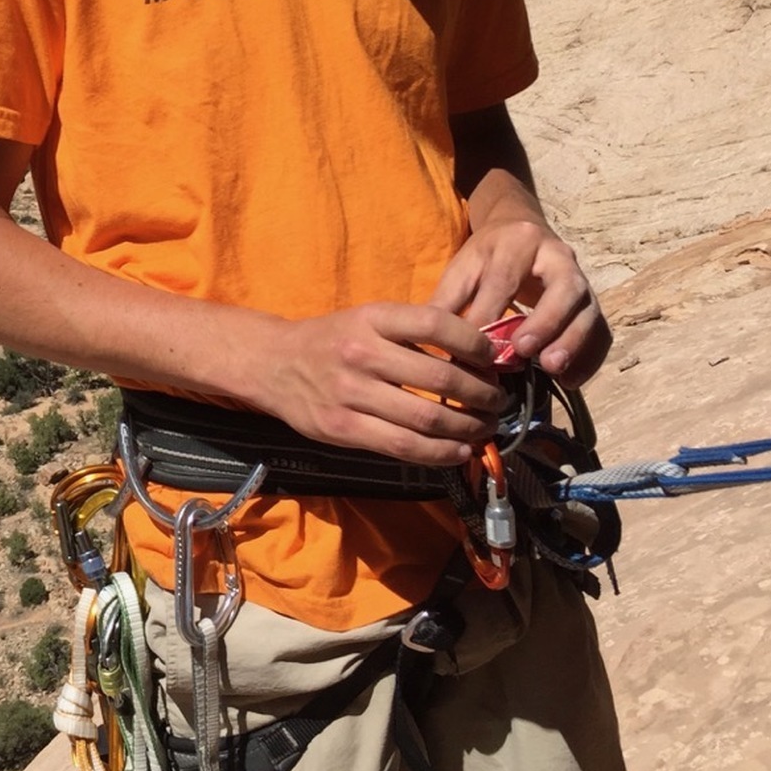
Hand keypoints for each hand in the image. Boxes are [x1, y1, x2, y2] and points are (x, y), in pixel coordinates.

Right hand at [247, 303, 506, 466]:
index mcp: (372, 318)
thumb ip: (412, 332)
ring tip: (485, 427)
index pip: (437, 325)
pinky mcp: (343, 429)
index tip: (492, 359)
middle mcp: (362, 353)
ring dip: (468, 427)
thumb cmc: (331, 339)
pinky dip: (441, 452)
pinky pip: (404, 446)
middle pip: (440, 377)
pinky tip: (459, 451)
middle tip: (497, 400)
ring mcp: (351, 394)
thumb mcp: (367, 319)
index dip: (474, 344)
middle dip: (481, 393)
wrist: (272, 364)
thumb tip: (475, 352)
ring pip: (427, 417)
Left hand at [427, 216, 611, 386]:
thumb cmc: (488, 255)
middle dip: (547, 322)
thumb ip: (447, 301)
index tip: (473, 348)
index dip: (490, 313)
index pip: (506, 278)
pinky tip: (569, 381)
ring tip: (552, 369)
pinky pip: (601, 331)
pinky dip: (590, 357)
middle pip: (564, 288)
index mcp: (519, 241)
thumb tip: (433, 345)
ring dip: (572, 343)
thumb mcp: (464, 266)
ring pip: (588, 310)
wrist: (521, 229)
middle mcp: (558, 256)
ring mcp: (582, 279)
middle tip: (524, 351)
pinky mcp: (592, 303)